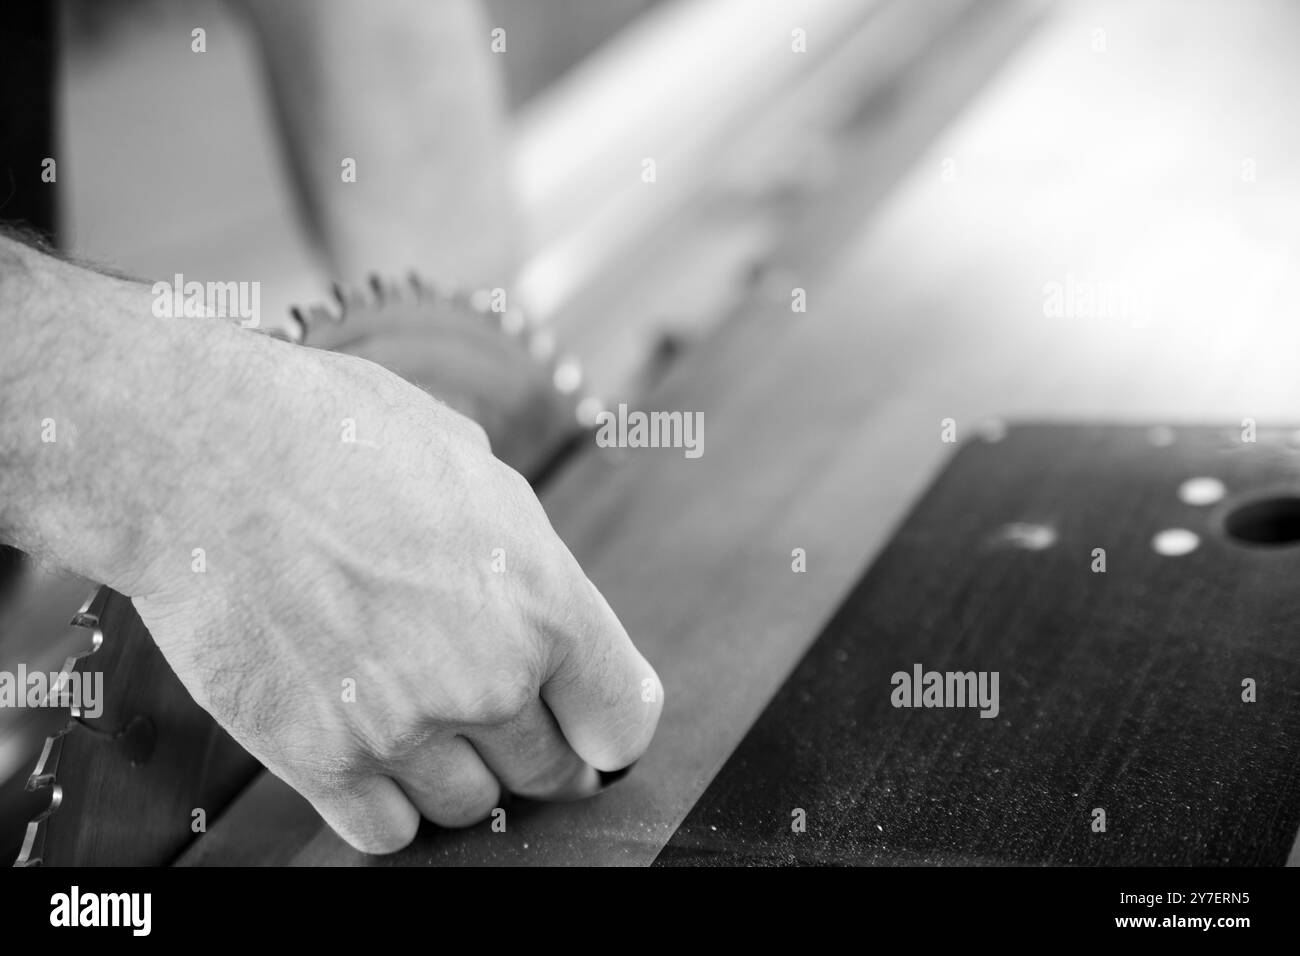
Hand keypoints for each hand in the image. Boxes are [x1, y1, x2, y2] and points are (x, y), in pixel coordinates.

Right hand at [118, 324, 661, 852]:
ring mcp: (404, 728)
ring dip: (460, 774)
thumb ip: (520, 551)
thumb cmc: (337, 436)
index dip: (608, 722)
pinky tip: (374, 753)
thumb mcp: (472, 466)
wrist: (206, 458)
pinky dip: (388, 805)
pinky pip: (387, 832)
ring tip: (425, 720)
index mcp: (545, 602)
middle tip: (501, 716)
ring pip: (472, 807)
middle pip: (552, 770)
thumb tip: (530, 587)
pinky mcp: (319, 758)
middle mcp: (488, 679)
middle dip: (536, 746)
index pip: (623, 718)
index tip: (590, 723)